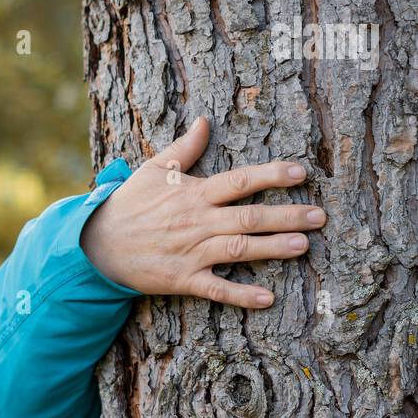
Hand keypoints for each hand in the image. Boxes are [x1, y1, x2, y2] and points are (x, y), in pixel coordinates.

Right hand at [81, 116, 324, 306]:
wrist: (97, 244)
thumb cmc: (130, 203)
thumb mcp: (155, 168)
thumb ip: (186, 146)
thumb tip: (205, 120)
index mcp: (194, 193)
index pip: (240, 181)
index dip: (271, 176)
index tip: (301, 174)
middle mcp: (198, 221)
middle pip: (249, 217)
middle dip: (287, 216)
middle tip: (320, 216)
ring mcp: (192, 252)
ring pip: (239, 249)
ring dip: (273, 248)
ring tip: (304, 246)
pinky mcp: (183, 279)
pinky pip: (216, 289)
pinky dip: (241, 294)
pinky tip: (268, 298)